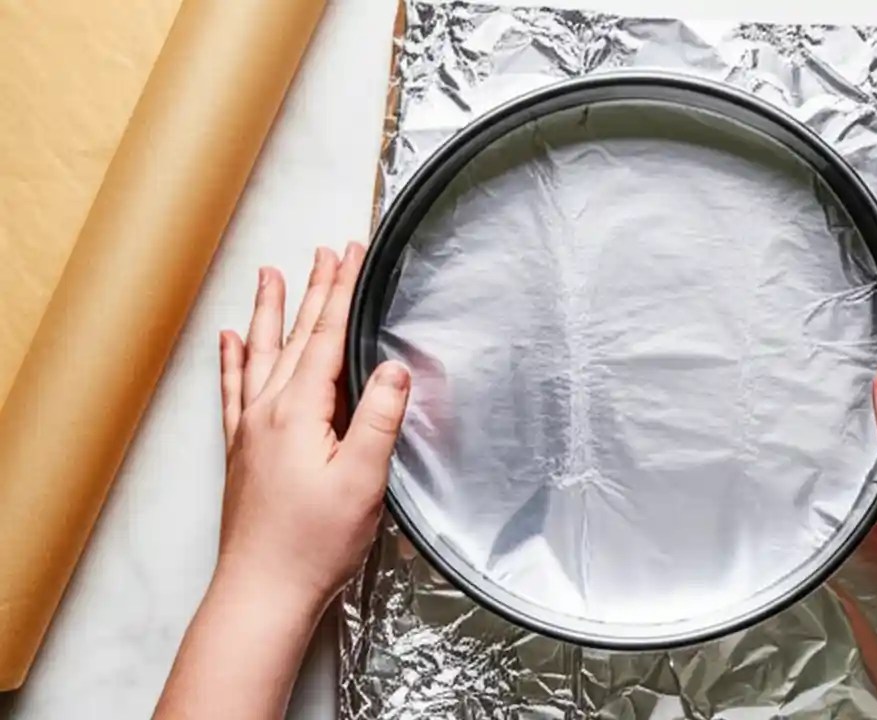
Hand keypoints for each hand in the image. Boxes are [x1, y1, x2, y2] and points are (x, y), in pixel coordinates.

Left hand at [216, 243, 410, 607]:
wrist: (261, 591)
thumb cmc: (314, 543)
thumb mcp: (362, 480)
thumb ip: (379, 419)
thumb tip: (395, 368)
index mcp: (299, 412)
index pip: (326, 337)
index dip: (341, 293)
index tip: (352, 255)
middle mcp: (268, 411)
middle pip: (294, 336)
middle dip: (313, 291)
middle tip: (326, 252)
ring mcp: (250, 430)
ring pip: (259, 354)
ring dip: (268, 312)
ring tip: (269, 275)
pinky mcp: (241, 452)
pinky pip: (233, 390)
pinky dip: (231, 359)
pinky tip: (229, 341)